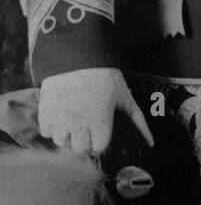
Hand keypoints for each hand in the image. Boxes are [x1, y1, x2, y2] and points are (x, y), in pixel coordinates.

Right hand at [38, 67, 153, 155]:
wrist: (78, 54)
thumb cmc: (106, 77)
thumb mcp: (126, 98)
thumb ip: (139, 122)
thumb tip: (151, 143)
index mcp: (101, 120)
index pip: (99, 148)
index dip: (101, 141)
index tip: (101, 132)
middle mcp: (79, 123)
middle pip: (79, 150)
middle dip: (85, 142)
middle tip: (87, 129)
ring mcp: (59, 118)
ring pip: (61, 143)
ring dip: (68, 136)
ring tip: (74, 122)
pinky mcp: (45, 111)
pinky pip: (46, 132)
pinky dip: (52, 128)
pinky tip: (61, 116)